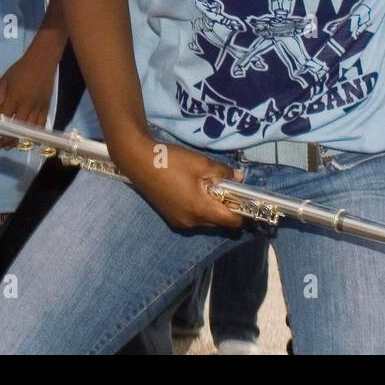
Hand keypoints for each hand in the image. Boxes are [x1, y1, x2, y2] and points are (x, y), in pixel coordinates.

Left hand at [0, 51, 57, 149]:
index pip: (2, 120)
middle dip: (4, 140)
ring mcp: (38, 108)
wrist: (42, 61)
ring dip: (17, 141)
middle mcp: (27, 106)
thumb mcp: (2, 83)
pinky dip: (32, 137)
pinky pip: (40, 128)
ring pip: (28, 132)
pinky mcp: (47, 109)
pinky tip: (24, 141)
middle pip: (15, 130)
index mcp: (14, 98)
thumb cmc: (19, 70)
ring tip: (7, 146)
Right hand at [114, 134, 245, 229]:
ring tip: (209, 187)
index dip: (242, 212)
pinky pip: (193, 217)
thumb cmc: (172, 162)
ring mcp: (179, 222)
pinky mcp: (171, 217)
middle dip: (226, 208)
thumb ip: (223, 172)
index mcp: (200, 210)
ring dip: (212, 208)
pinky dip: (199, 208)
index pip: (231, 222)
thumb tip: (239, 178)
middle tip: (227, 188)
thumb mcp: (202, 163)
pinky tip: (193, 190)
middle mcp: (191, 222)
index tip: (245, 199)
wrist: (138, 161)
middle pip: (219, 222)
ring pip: (205, 220)